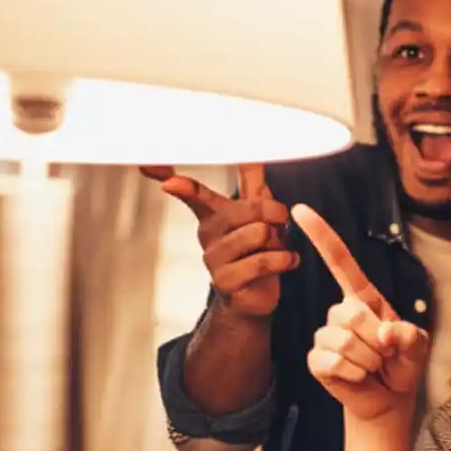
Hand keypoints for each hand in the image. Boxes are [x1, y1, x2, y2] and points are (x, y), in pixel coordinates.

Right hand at [141, 164, 296, 316]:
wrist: (255, 297)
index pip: (196, 195)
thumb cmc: (257, 252)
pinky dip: (285, 260)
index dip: (182, 185)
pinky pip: (264, 260)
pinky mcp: (225, 281)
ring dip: (280, 241)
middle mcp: (209, 234)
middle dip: (276, 214)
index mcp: (214, 215)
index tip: (163, 176)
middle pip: (249, 208)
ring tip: (277, 249)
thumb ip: (253, 182)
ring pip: (260, 233)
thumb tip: (251, 153)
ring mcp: (213, 259)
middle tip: (280, 225)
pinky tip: (287, 262)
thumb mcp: (258, 213)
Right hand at [292, 204, 428, 422]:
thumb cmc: (402, 363)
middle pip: (351, 313)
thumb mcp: (418, 345)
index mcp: (364, 298)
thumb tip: (385, 333)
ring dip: (368, 360)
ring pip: (345, 342)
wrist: (389, 397)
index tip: (300, 210)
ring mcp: (325, 335)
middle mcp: (341, 311)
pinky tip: (357, 377)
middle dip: (377, 339)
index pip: (340, 262)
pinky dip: (354, 374)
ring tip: (373, 366)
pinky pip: (332, 362)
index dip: (321, 236)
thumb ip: (410, 335)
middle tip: (385, 353)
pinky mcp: (316, 359)